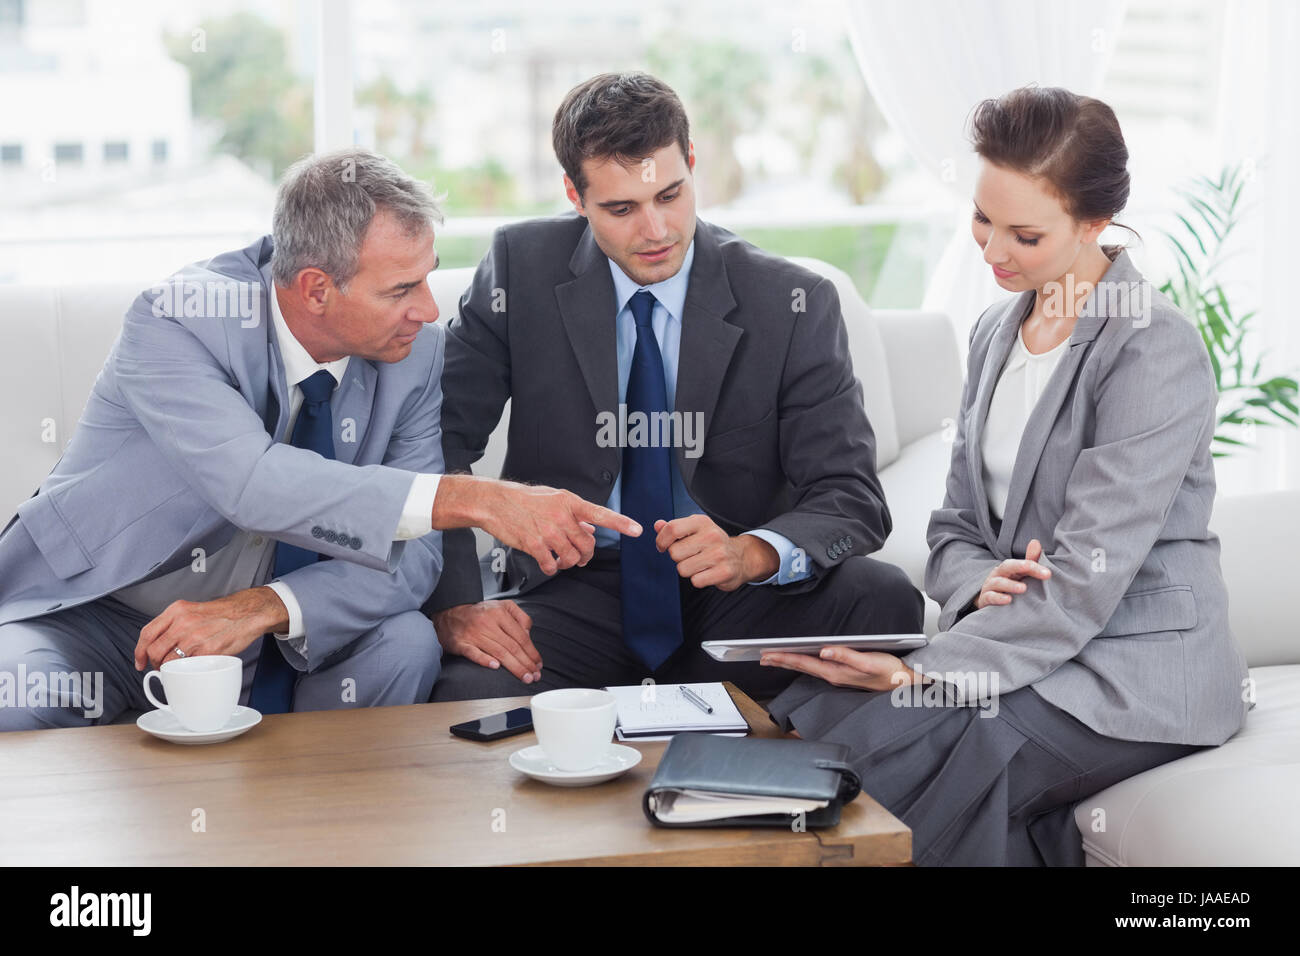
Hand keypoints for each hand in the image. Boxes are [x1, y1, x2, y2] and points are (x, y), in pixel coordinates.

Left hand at [134, 586, 287, 669]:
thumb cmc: (222, 613)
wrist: (248, 613)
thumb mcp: (193, 609)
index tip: (140, 662)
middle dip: (155, 663)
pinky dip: (188, 672)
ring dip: (170, 670)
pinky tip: (193, 669)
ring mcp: (195, 637)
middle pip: (155, 651)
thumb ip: (174, 624)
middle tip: (162, 667)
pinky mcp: (208, 651)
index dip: (139, 651)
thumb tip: (158, 644)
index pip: (147, 633)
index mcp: (177, 610)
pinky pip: (189, 667)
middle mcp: (183, 622)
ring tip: (178, 669)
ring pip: (169, 662)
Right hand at [431, 600, 542, 682]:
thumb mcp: (503, 606)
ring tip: (524, 677)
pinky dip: (485, 660)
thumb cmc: (481, 613)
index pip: (521, 637)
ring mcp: (474, 634)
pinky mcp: (461, 644)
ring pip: (498, 652)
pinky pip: (474, 653)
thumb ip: (520, 617)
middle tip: (535, 676)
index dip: (532, 652)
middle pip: (512, 647)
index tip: (538, 664)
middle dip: (526, 663)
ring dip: (514, 667)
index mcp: (500, 613)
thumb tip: (529, 635)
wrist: (450, 614)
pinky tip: (496, 667)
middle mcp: (487, 623)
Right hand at [432, 475, 640, 575]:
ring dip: (569, 563)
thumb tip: (591, 528)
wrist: (496, 502)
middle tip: (580, 557)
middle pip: (587, 544)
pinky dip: (552, 568)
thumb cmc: (525, 500)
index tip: (637, 530)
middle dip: (586, 555)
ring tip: (561, 560)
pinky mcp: (534, 544)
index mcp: (569, 501)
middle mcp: (562, 515)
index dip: (620, 523)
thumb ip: (574, 513)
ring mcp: (548, 530)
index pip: (600, 514)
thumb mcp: (553, 499)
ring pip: (572, 557)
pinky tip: (547, 563)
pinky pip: (552, 564)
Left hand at [653, 516, 778, 590]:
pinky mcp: (724, 572)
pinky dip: (698, 580)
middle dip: (678, 558)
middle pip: (674, 553)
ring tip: (700, 565)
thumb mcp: (695, 530)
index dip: (662, 540)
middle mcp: (712, 535)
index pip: (673, 529)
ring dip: (688, 570)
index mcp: (702, 522)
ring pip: (683, 569)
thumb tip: (657, 525)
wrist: (741, 557)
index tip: (662, 547)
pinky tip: (707, 573)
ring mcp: (720, 554)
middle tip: (690, 556)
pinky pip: (696, 581)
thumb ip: (674, 528)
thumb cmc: (712, 544)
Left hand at [760, 646, 919, 691]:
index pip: (803, 663)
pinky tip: (802, 660)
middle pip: (801, 666)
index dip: (784, 658)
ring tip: (775, 658)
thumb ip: (846, 656)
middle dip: (780, 660)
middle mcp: (833, 676)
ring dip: (790, 662)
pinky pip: (817, 669)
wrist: (903, 684)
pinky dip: (805, 663)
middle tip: (762, 656)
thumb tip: (824, 651)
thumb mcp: (868, 661)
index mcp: (835, 672)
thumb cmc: (888, 672)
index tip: (767, 654)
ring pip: (808, 668)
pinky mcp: (843, 674)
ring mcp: (837, 676)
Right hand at [974, 538, 1052, 609]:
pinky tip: (1008, 600)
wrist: (989, 603)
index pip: (1020, 563)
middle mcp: (998, 575)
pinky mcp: (985, 599)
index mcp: (1009, 568)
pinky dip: (998, 598)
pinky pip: (990, 597)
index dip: (1033, 566)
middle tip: (1030, 567)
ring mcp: (990, 587)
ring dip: (1010, 585)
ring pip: (998, 582)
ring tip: (1023, 588)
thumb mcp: (1019, 574)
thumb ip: (1030, 561)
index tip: (1048, 573)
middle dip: (1019, 566)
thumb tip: (1035, 542)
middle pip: (1007, 566)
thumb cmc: (1008, 587)